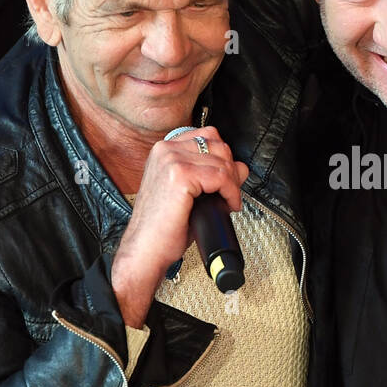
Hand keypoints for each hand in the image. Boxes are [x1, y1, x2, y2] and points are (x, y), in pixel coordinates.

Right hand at [110, 127, 248, 327]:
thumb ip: (212, 176)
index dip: (224, 159)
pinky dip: (231, 192)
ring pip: (222, 161)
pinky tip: (227, 205)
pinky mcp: (180, 175)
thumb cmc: (163, 228)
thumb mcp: (190, 193)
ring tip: (228, 202)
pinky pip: (221, 176)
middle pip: (218, 145)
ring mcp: (171, 160)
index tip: (227, 181)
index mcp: (164, 151)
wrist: (145, 250)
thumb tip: (241, 167)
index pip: (208, 136)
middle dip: (231, 170)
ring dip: (233, 184)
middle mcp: (165, 150)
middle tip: (230, 194)